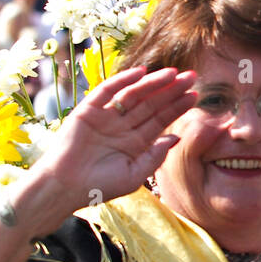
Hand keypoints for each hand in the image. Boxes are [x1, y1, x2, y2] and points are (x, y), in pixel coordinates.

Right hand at [30, 66, 195, 210]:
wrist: (65, 188)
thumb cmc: (99, 186)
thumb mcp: (135, 175)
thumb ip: (155, 157)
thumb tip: (176, 138)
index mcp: (134, 142)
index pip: (160, 120)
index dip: (177, 107)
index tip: (195, 96)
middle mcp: (122, 126)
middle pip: (151, 104)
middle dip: (171, 91)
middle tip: (192, 77)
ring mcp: (105, 117)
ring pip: (134, 95)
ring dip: (153, 83)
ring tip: (173, 73)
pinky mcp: (88, 111)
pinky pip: (107, 91)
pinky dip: (122, 81)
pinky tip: (141, 72)